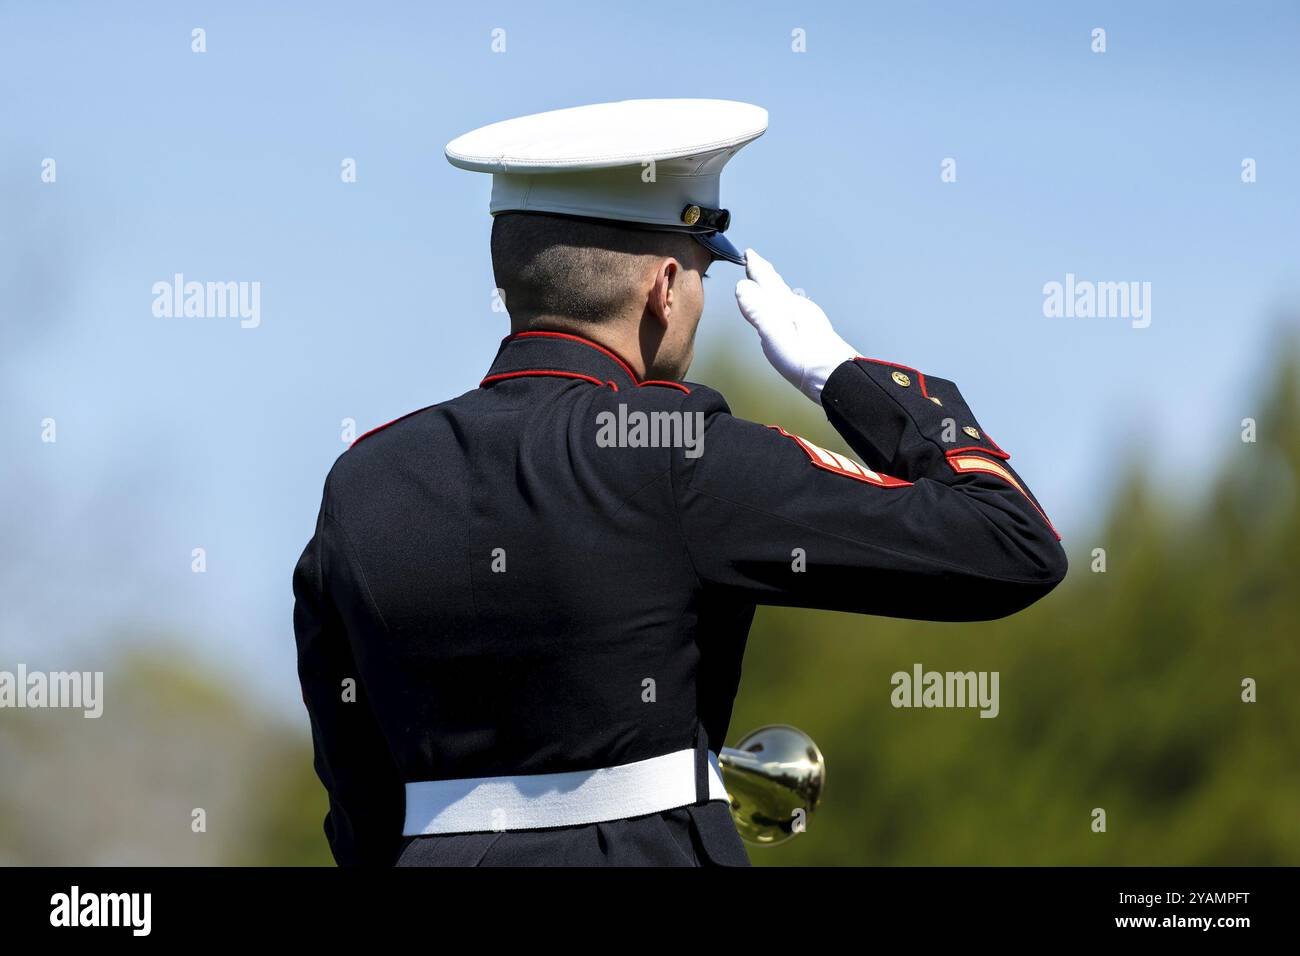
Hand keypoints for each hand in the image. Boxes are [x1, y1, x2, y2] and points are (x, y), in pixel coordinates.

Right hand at [734, 249, 858, 404]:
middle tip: (756, 261)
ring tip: (767, 284)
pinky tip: (785, 313)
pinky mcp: (812, 333)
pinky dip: (782, 304)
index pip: (768, 280)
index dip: (756, 266)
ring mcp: (807, 319)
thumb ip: (758, 311)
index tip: (749, 254)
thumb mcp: (775, 335)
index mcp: (788, 306)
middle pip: (778, 286)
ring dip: (773, 288)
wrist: (837, 378)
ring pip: (785, 297)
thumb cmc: (806, 361)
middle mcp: (799, 308)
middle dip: (765, 274)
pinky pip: (792, 310)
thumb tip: (742, 287)